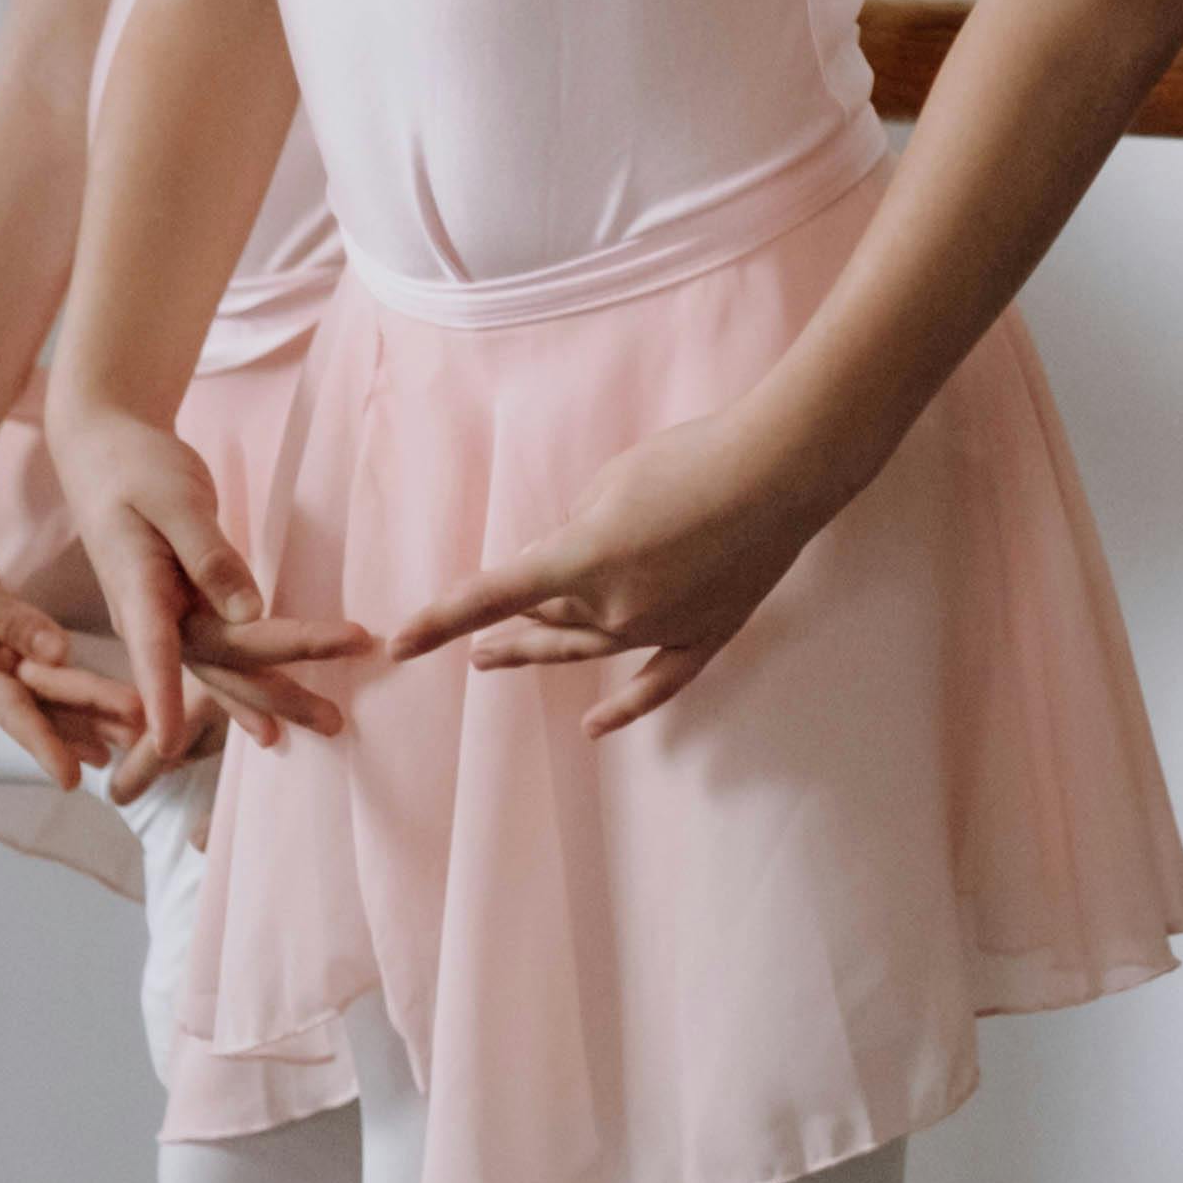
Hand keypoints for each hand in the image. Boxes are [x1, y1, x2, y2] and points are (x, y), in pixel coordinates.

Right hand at [0, 506, 142, 796]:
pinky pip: (46, 681)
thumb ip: (8, 618)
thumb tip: (60, 652)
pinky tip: (105, 721)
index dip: (44, 745)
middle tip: (138, 739)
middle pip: (43, 706)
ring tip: (134, 741)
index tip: (73, 780)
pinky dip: (77, 698)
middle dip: (89, 725)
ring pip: (49, 700)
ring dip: (90, 720)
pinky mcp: (5, 654)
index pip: (11, 711)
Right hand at [48, 397, 362, 789]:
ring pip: (225, 669)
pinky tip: (271, 726)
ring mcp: (165, 620)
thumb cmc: (135, 468)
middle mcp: (150, 618)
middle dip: (278, 692)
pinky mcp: (181, 612)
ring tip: (330, 723)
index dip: (166, 699)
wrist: (105, 454)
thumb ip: (210, 555)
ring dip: (275, 697)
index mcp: (138, 588)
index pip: (154, 651)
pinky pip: (221, 658)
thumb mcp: (174, 499)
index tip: (173, 746)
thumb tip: (250, 612)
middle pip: (220, 663)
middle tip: (336, 720)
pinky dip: (248, 690)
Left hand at [384, 405, 833, 734]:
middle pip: (548, 616)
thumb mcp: (612, 480)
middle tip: (468, 642)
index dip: (439, 618)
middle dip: (508, 621)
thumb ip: (578, 529)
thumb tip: (566, 560)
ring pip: (590, 644)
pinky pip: (658, 681)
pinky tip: (595, 726)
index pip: (492, 596)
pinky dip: (625, 708)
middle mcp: (617, 607)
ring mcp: (663, 628)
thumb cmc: (693, 456)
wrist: (783, 469)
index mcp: (583, 560)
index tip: (399, 644)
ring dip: (542, 649)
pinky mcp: (706, 634)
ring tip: (494, 660)